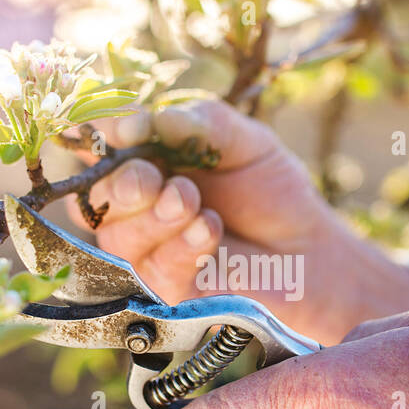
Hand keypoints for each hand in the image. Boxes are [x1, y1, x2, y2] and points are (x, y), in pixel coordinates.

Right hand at [67, 98, 408, 344]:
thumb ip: (201, 123)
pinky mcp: (165, 289)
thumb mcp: (245, 142)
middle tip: (157, 180)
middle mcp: (137, 205)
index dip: (100, 138)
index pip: (101, 146)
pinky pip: (150, 268)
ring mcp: (147, 250)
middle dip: (124, 184)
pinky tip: (209, 231)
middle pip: (99, 196)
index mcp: (148, 160)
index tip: (126, 130)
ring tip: (195, 204)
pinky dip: (178, 246)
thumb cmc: (274, 192)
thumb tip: (151, 119)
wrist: (309, 250)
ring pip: (118, 235)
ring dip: (155, 217)